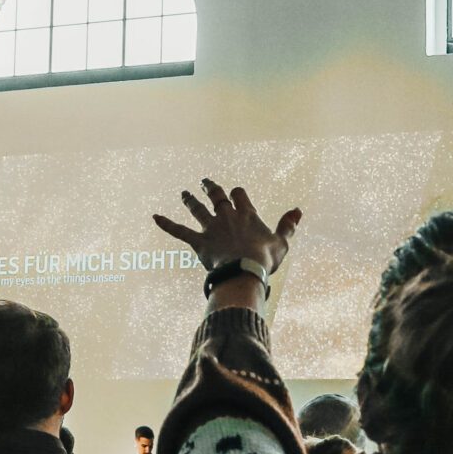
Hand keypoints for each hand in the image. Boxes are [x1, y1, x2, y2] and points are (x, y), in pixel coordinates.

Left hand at [153, 179, 302, 276]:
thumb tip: (297, 210)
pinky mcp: (198, 242)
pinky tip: (154, 217)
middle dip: (211, 188)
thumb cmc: (264, 258)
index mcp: (246, 214)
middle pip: (217, 197)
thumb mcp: (281, 242)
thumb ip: (287, 225)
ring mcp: (211, 228)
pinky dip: (166, 224)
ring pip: (197, 210)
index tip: (235, 194)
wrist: (244, 270)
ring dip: (190, 200)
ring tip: (184, 193)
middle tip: (206, 183)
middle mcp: (226, 217)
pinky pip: (179, 231)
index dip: (236, 193)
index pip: (239, 195)